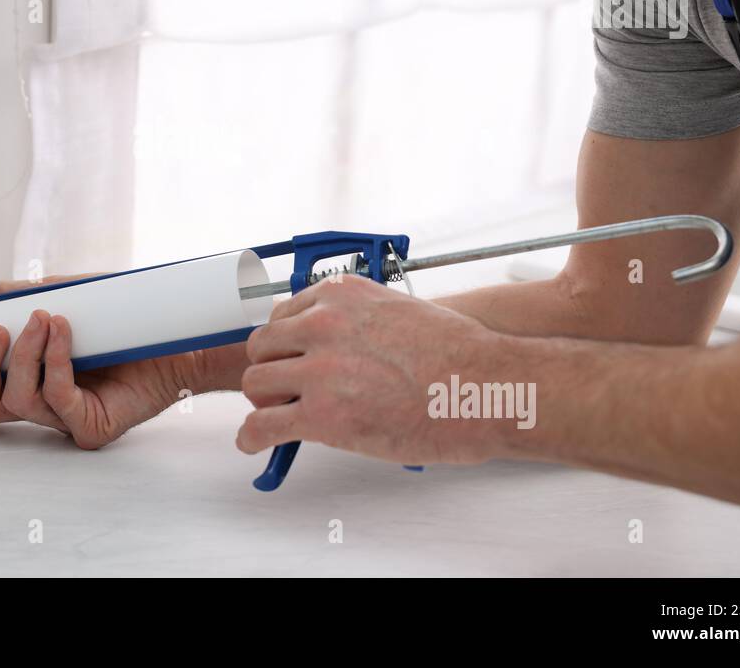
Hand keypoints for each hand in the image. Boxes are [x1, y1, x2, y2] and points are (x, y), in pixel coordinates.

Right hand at [0, 277, 231, 448]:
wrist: (176, 331)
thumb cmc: (120, 315)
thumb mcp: (59, 294)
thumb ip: (10, 295)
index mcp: (26, 380)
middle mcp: (41, 405)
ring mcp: (65, 420)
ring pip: (19, 402)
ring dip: (25, 355)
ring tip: (46, 317)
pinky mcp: (92, 427)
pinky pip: (59, 401)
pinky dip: (55, 363)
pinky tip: (65, 333)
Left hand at [236, 275, 513, 466]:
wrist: (487, 388)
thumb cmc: (458, 354)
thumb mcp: (398, 310)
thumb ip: (357, 320)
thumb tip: (334, 339)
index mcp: (341, 295)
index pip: (282, 315)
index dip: (284, 344)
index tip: (287, 358)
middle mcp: (324, 325)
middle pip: (262, 347)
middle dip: (271, 370)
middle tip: (284, 390)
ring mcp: (321, 370)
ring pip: (256, 384)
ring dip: (264, 403)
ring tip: (279, 417)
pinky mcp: (323, 416)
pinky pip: (263, 426)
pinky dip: (252, 438)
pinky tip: (255, 444)